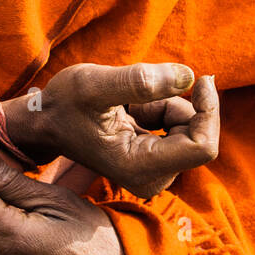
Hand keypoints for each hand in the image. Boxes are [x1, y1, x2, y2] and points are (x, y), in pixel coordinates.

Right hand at [2, 66, 219, 199]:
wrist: (45, 123)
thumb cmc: (64, 104)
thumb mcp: (95, 84)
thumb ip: (140, 81)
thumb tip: (189, 76)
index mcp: (139, 166)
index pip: (202, 147)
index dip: (210, 111)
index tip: (203, 78)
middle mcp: (150, 178)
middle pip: (199, 137)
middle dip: (180, 104)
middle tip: (146, 86)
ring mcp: (152, 172)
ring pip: (188, 129)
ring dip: (166, 106)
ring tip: (127, 103)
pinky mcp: (153, 162)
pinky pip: (177, 129)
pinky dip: (160, 111)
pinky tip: (130, 110)